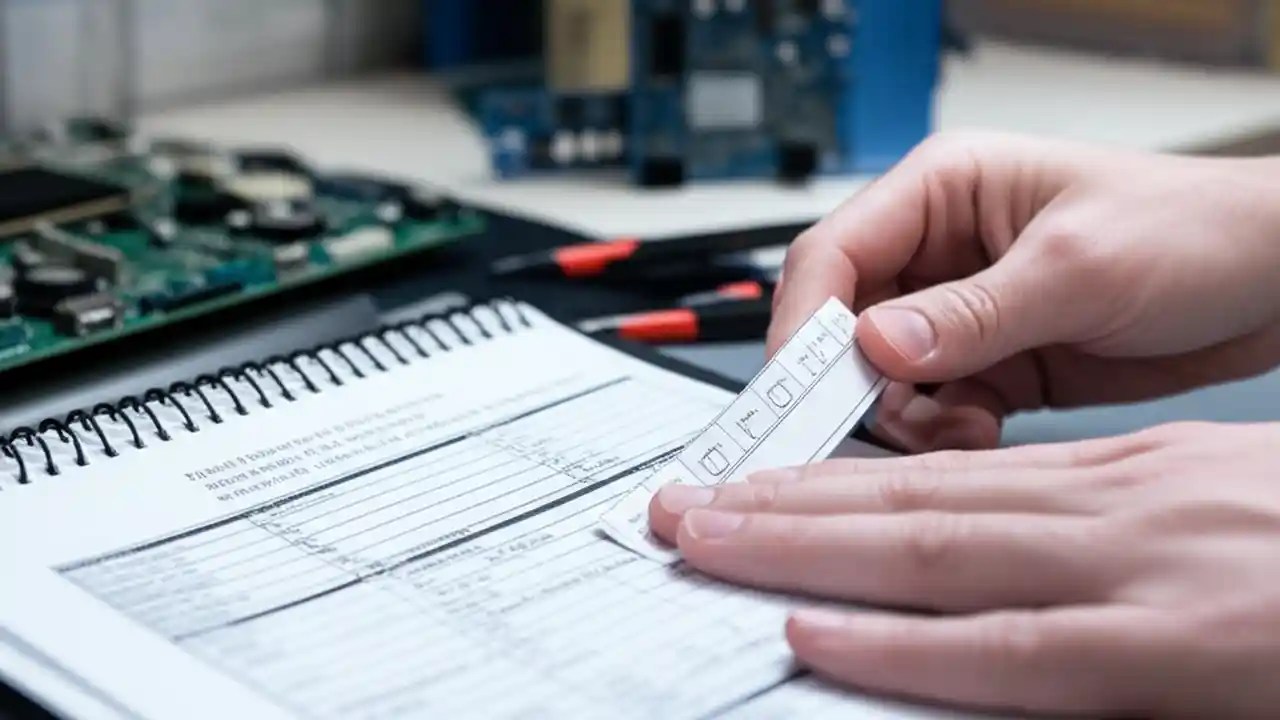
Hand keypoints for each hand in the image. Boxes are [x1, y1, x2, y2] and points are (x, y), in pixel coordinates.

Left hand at [648, 422, 1279, 716]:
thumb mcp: (1208, 517)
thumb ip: (1100, 537)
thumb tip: (994, 574)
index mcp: (1123, 476)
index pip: (944, 473)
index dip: (832, 483)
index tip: (749, 487)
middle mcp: (1116, 506)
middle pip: (910, 498)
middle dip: (779, 502)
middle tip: (680, 506)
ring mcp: (1141, 572)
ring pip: (932, 551)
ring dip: (801, 546)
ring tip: (706, 542)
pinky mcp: (1175, 649)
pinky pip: (1009, 649)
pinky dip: (904, 641)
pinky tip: (818, 630)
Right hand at [770, 133, 1279, 450]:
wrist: (1274, 283)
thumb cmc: (1193, 231)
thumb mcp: (1078, 267)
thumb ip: (972, 312)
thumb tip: (876, 345)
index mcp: (942, 191)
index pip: (834, 253)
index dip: (804, 321)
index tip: (799, 387)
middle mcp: (939, 253)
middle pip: (844, 323)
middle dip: (853, 380)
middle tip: (879, 423)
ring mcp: (962, 313)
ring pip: (882, 377)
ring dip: (906, 414)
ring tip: (962, 425)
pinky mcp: (991, 364)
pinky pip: (931, 408)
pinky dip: (943, 433)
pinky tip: (982, 431)